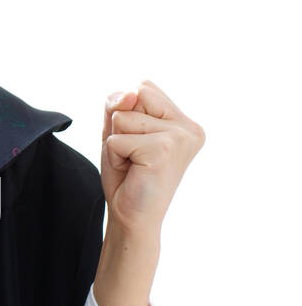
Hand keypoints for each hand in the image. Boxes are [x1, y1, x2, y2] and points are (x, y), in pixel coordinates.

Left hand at [100, 80, 204, 237]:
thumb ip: (120, 103)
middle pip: (134, 95)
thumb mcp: (117, 129)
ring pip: (122, 116)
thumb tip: (131, 93)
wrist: (132, 217)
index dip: (126, 112)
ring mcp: (181, 138)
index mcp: (183, 120)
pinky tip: (133, 171)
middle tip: (133, 154)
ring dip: (117, 141)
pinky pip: (117, 139)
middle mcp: (189, 127)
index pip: (142, 87)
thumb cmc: (127, 173)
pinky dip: (115, 156)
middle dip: (121, 124)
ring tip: (134, 163)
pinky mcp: (165, 150)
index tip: (137, 142)